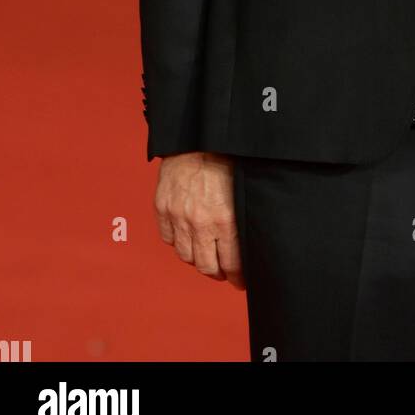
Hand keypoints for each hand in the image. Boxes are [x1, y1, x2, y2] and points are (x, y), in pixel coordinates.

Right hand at [153, 151, 244, 287]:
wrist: (198, 134)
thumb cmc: (226, 158)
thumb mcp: (243, 189)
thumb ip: (243, 218)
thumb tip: (252, 241)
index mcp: (225, 220)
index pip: (232, 264)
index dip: (238, 277)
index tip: (241, 281)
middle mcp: (200, 223)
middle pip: (207, 267)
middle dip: (218, 272)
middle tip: (224, 271)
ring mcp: (178, 216)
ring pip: (186, 256)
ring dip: (197, 258)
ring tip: (207, 254)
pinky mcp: (162, 208)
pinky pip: (168, 238)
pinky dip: (178, 241)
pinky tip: (188, 236)